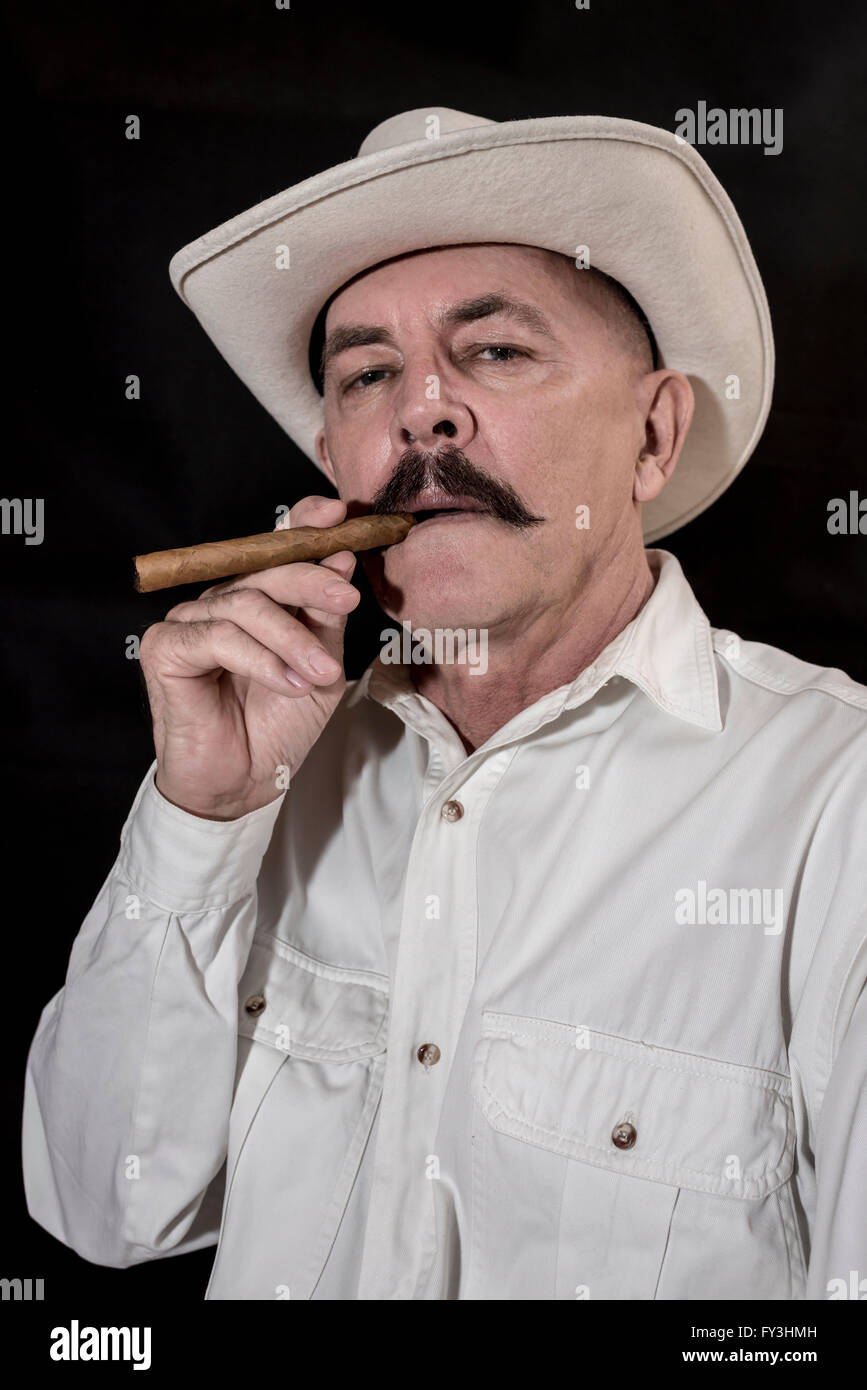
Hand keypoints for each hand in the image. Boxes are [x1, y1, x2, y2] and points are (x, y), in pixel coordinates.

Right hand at [139, 496, 358, 819]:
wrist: (243, 784)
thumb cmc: (277, 728)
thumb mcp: (320, 667)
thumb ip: (325, 617)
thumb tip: (339, 558)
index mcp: (254, 600)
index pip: (274, 548)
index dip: (303, 524)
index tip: (340, 515)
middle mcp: (218, 602)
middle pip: (263, 570)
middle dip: (310, 581)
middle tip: (348, 603)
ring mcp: (188, 621)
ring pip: (245, 605)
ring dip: (292, 640)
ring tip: (320, 675)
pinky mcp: (165, 647)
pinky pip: (219, 637)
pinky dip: (262, 660)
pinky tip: (288, 684)